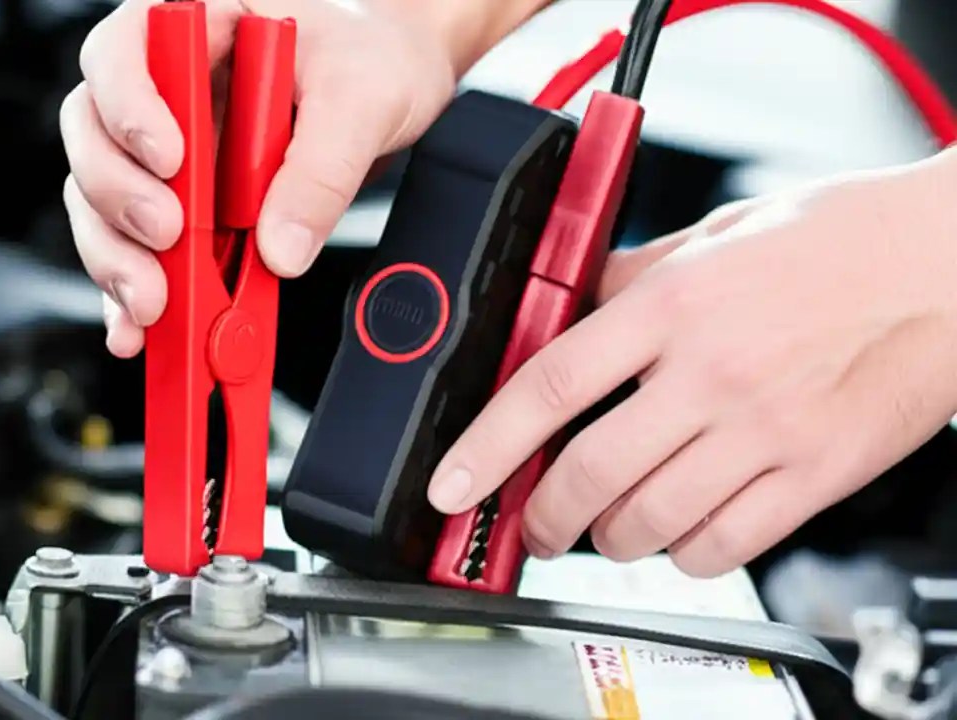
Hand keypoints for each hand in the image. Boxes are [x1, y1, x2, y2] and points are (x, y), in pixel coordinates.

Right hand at [61, 0, 464, 356]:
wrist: (395, 78)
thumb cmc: (372, 54)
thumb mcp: (361, 99)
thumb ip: (320, 169)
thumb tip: (279, 247)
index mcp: (197, 22)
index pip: (122, 49)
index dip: (129, 106)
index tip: (171, 160)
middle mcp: (163, 81)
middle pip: (94, 132)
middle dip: (118, 196)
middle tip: (167, 236)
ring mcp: (162, 144)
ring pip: (100, 196)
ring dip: (118, 254)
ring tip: (153, 300)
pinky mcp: (177, 198)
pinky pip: (134, 243)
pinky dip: (131, 287)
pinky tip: (141, 326)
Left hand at [427, 149, 956, 576]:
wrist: (952, 264)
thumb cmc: (843, 239)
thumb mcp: (719, 234)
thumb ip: (635, 277)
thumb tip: (566, 302)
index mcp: (676, 304)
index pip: (550, 382)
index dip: (487, 444)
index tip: (454, 482)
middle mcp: (713, 371)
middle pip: (588, 472)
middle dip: (540, 515)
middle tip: (531, 521)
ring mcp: (765, 430)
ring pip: (649, 522)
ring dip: (607, 539)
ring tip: (602, 528)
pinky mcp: (814, 476)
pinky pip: (723, 546)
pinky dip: (683, 554)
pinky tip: (678, 533)